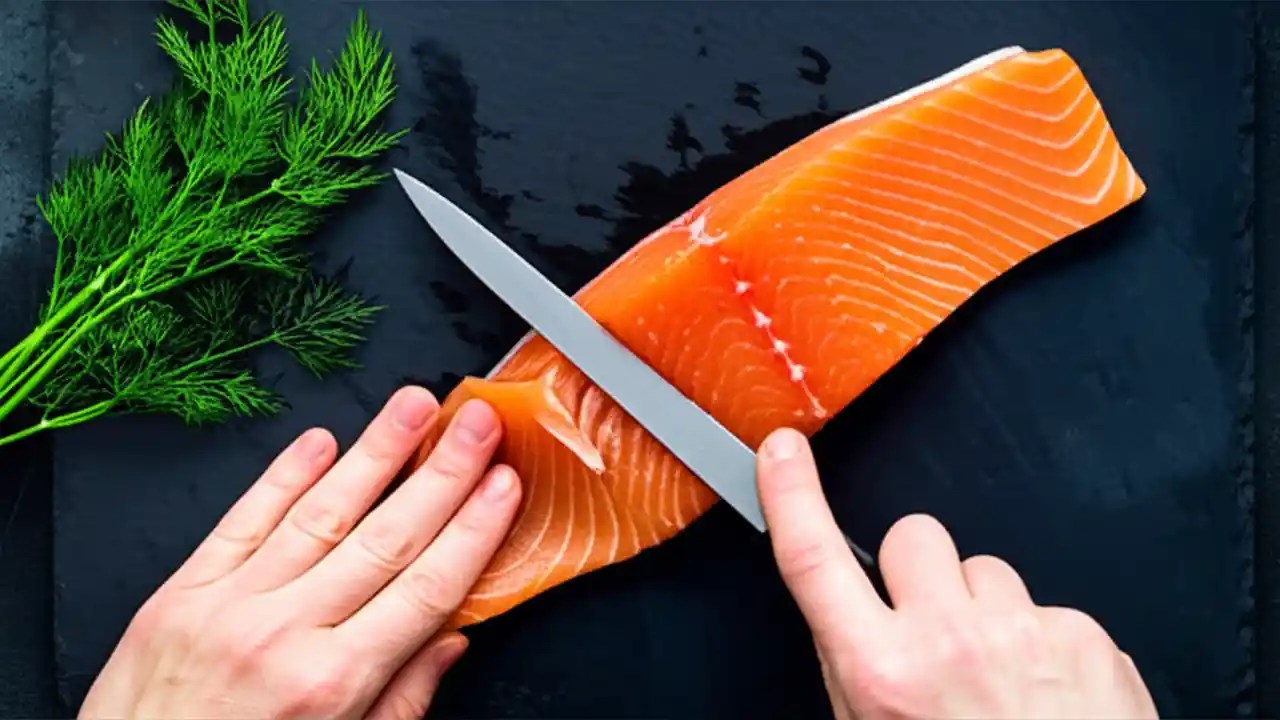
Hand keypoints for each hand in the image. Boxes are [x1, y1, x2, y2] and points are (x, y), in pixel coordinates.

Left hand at [79, 386, 521, 719]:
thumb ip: (400, 699)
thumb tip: (452, 636)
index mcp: (332, 684)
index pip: (425, 588)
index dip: (473, 531)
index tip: (505, 485)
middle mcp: (284, 634)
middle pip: (384, 538)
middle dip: (441, 473)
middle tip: (477, 422)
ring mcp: (229, 605)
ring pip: (321, 513)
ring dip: (375, 452)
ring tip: (415, 404)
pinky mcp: (181, 593)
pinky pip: (242, 520)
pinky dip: (283, 476)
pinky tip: (321, 441)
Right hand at [755, 428, 1157, 719]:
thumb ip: (859, 666)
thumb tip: (852, 612)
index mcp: (883, 674)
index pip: (816, 560)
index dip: (792, 496)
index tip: (782, 454)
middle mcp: (949, 643)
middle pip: (915, 538)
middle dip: (920, 572)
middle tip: (935, 630)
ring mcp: (1021, 632)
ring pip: (986, 571)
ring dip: (986, 612)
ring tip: (1000, 681)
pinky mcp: (1083, 635)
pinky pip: (1045, 607)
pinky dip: (1041, 643)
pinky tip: (1045, 693)